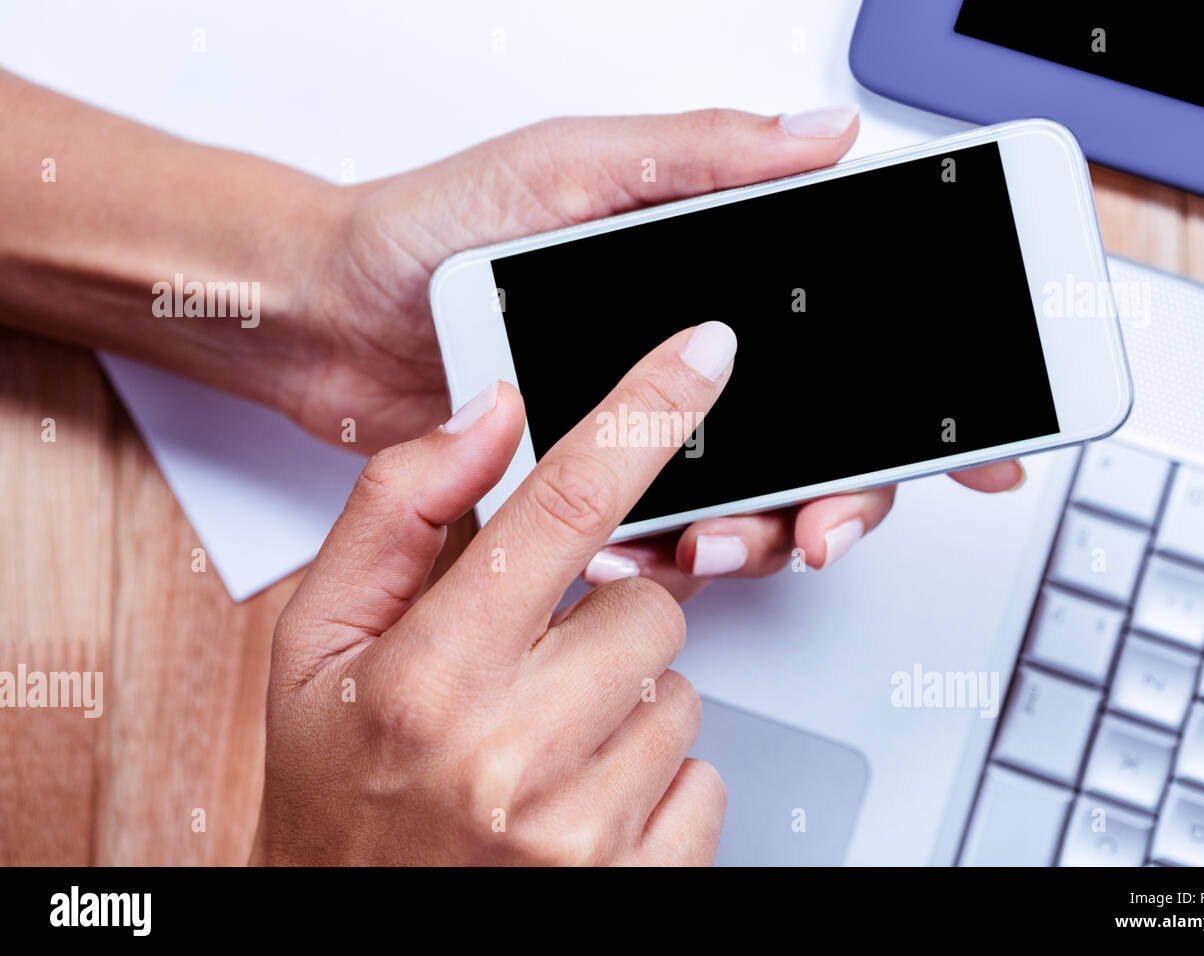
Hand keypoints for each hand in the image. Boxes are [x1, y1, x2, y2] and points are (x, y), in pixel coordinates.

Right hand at [255, 324, 739, 864]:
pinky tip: (579, 798)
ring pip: (684, 694)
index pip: (564, 506)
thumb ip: (400, 512)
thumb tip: (493, 417)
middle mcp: (511, 756)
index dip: (645, 411)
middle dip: (603, 618)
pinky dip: (656, 780)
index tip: (703, 354)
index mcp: (428, 675)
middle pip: (651, 604)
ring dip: (626, 703)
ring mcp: (581, 833)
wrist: (348, 934)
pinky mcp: (635, 884)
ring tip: (544, 743)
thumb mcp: (318, 641)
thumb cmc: (336, 791)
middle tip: (531, 664)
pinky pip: (705, 779)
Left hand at [290, 106, 1023, 599]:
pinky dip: (668, 560)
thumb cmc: (437, 228)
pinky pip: (656, 543)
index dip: (919, 394)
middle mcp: (683, 371)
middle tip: (834, 521)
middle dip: (847, 497)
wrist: (328, 312)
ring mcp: (640, 438)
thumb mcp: (575, 167)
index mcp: (702, 286)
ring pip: (748, 509)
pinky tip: (650, 557)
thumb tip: (822, 138)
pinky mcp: (586, 494)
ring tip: (725, 546)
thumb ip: (701, 158)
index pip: (844, 346)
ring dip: (758, 539)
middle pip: (817, 446)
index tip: (975, 440)